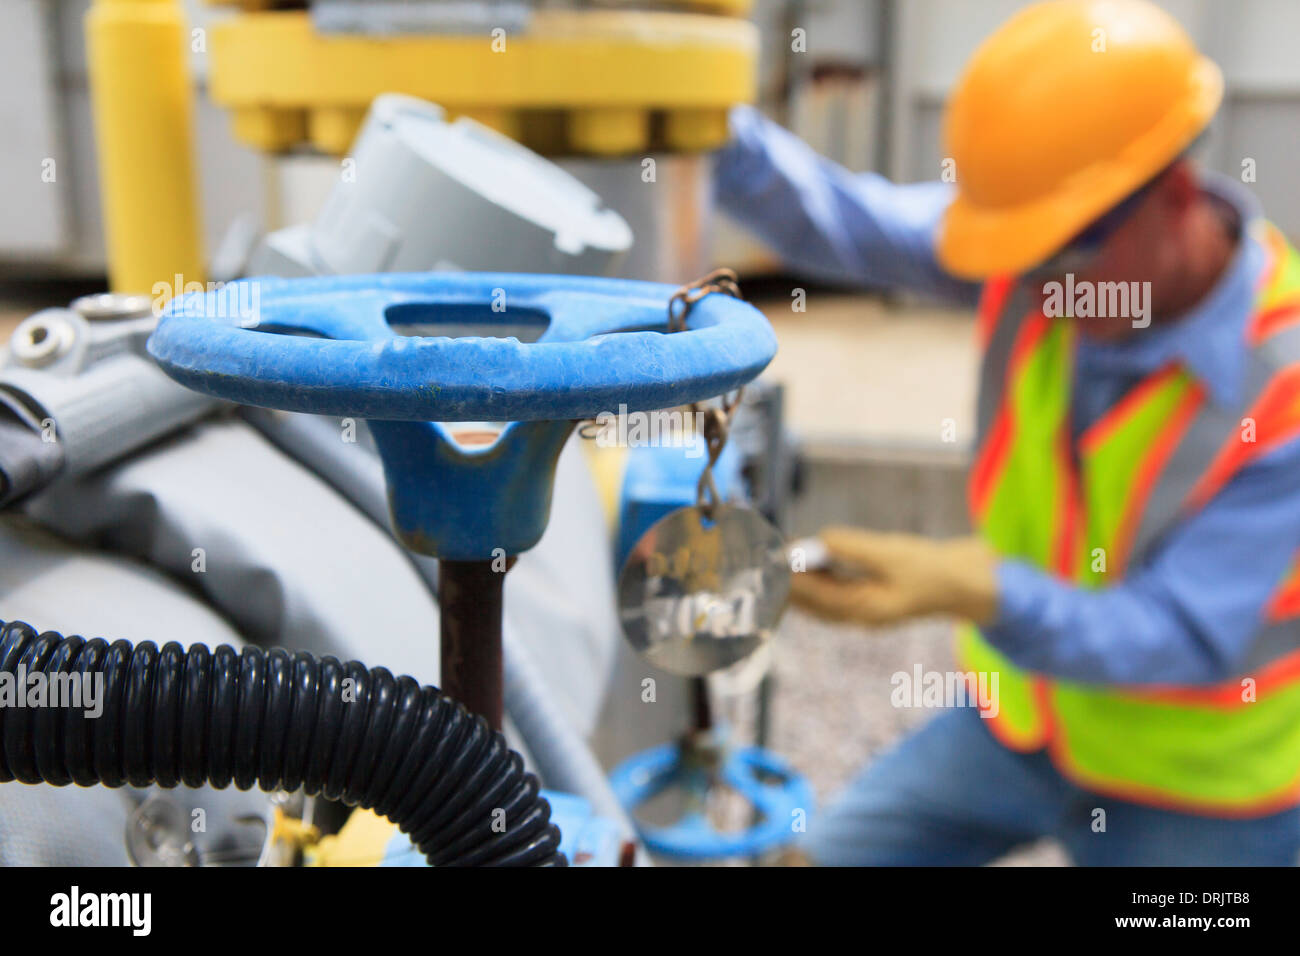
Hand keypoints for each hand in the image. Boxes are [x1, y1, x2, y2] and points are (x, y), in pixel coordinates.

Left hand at [789, 527, 998, 627]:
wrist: (959, 583)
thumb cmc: (930, 568)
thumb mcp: (892, 553)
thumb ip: (855, 547)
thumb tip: (821, 539)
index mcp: (867, 610)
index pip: (818, 597)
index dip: (793, 579)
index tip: (775, 561)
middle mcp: (860, 617)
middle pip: (813, 605)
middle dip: (790, 583)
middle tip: (769, 559)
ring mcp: (862, 612)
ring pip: (819, 602)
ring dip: (800, 582)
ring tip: (783, 558)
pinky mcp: (865, 602)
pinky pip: (831, 596)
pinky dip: (816, 581)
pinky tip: (807, 562)